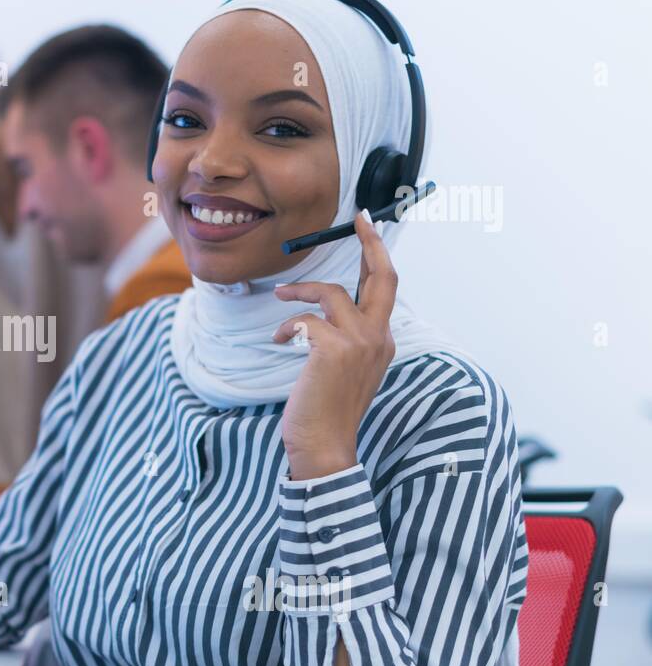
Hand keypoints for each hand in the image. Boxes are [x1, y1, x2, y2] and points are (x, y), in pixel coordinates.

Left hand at [272, 210, 397, 480]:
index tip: (368, 229)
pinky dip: (288, 325)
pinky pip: (305, 320)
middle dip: (371, 244)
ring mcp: (359, 342)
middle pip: (383, 277)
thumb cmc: (326, 410)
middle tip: (358, 220)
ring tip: (281, 298)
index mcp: (383, 341)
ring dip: (301, 291)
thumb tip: (317, 318)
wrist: (324, 446)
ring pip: (332, 292)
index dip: (377, 256)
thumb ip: (343, 340)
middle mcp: (378, 337)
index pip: (385, 289)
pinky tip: (279, 341)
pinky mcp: (333, 349)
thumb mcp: (344, 370)